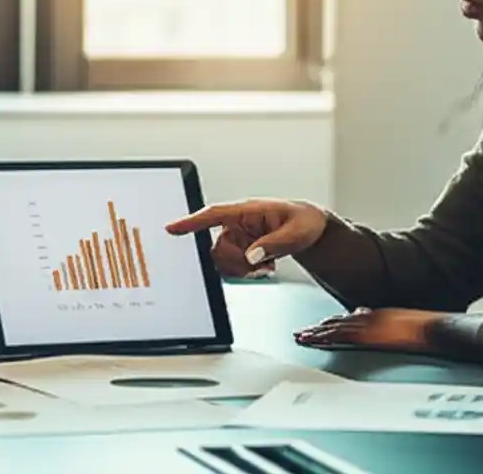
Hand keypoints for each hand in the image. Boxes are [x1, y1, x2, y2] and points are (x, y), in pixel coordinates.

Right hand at [166, 199, 328, 276]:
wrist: (311, 228)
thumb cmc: (304, 222)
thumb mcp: (296, 234)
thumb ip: (274, 245)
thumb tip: (251, 257)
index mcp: (247, 211)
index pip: (214, 215)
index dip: (191, 222)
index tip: (171, 228)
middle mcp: (237, 224)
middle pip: (218, 249)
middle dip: (237, 262)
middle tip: (262, 264)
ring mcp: (236, 237)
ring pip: (223, 261)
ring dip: (243, 269)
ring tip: (267, 264)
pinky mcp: (239, 250)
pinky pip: (231, 268)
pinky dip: (247, 272)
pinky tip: (265, 266)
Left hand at [294, 307, 445, 352]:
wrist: (432, 329)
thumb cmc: (423, 329)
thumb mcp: (401, 321)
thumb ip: (383, 320)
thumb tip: (367, 316)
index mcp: (376, 315)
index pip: (348, 319)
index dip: (331, 323)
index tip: (317, 326)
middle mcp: (368, 317)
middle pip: (337, 322)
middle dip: (318, 328)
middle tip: (301, 332)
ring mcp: (366, 325)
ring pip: (334, 328)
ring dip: (316, 333)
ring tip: (301, 337)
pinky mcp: (366, 335)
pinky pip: (340, 336)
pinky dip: (325, 338)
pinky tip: (314, 340)